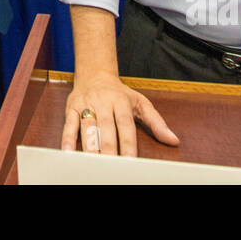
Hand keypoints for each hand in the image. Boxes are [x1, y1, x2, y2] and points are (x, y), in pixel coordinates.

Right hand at [60, 73, 178, 155]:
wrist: (94, 74)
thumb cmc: (119, 93)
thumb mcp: (140, 103)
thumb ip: (156, 122)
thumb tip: (173, 140)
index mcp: (121, 101)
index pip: (125, 124)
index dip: (127, 142)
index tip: (129, 160)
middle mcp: (103, 102)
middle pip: (106, 127)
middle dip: (108, 147)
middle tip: (110, 165)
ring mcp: (86, 104)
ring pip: (87, 127)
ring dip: (89, 146)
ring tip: (93, 163)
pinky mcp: (72, 108)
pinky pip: (69, 124)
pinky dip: (67, 138)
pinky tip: (68, 152)